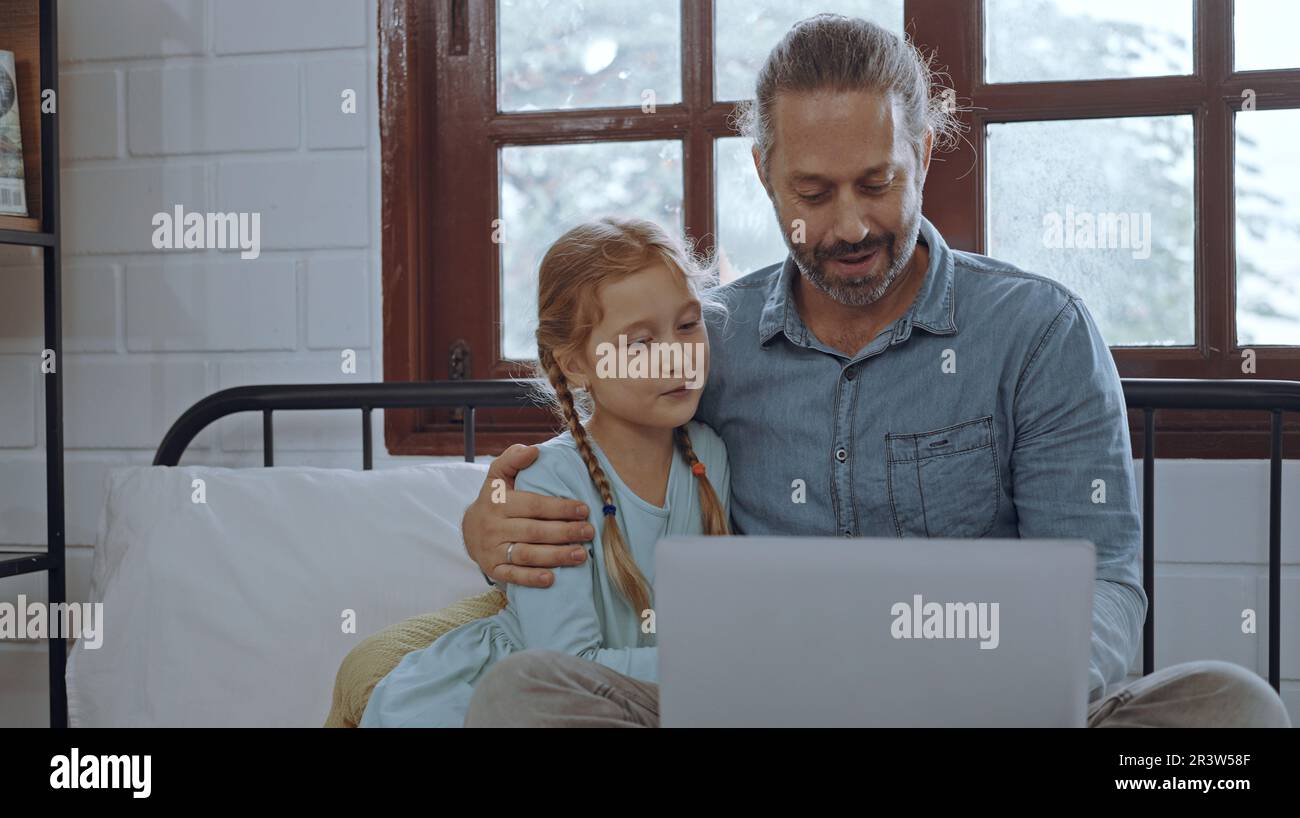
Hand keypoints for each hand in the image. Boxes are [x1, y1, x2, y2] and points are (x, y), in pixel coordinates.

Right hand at [462, 444, 593, 587]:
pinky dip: (532, 578)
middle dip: (564, 532)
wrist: (470, 529)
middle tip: (589, 532)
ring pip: (527, 554)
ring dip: (556, 556)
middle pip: (534, 531)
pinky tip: (552, 578)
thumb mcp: (498, 475)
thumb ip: (514, 458)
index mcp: (498, 502)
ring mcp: (492, 550)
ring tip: (581, 554)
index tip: (584, 509)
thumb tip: (533, 450)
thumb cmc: (495, 499)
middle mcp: (493, 527)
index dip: (560, 507)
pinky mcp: (493, 569)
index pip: (534, 505)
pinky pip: (514, 576)